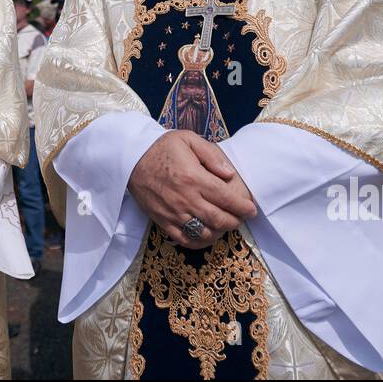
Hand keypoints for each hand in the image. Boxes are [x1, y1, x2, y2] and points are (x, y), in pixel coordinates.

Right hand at [128, 130, 256, 248]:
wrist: (131, 159)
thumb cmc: (161, 147)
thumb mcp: (188, 139)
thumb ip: (211, 154)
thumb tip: (230, 174)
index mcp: (193, 178)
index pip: (226, 198)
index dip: (243, 207)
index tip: (252, 209)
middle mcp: (185, 199)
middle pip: (219, 218)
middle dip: (236, 220)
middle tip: (242, 217)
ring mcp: (174, 213)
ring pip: (205, 232)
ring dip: (221, 231)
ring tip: (227, 224)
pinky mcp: (163, 221)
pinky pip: (186, 240)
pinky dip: (201, 242)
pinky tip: (208, 235)